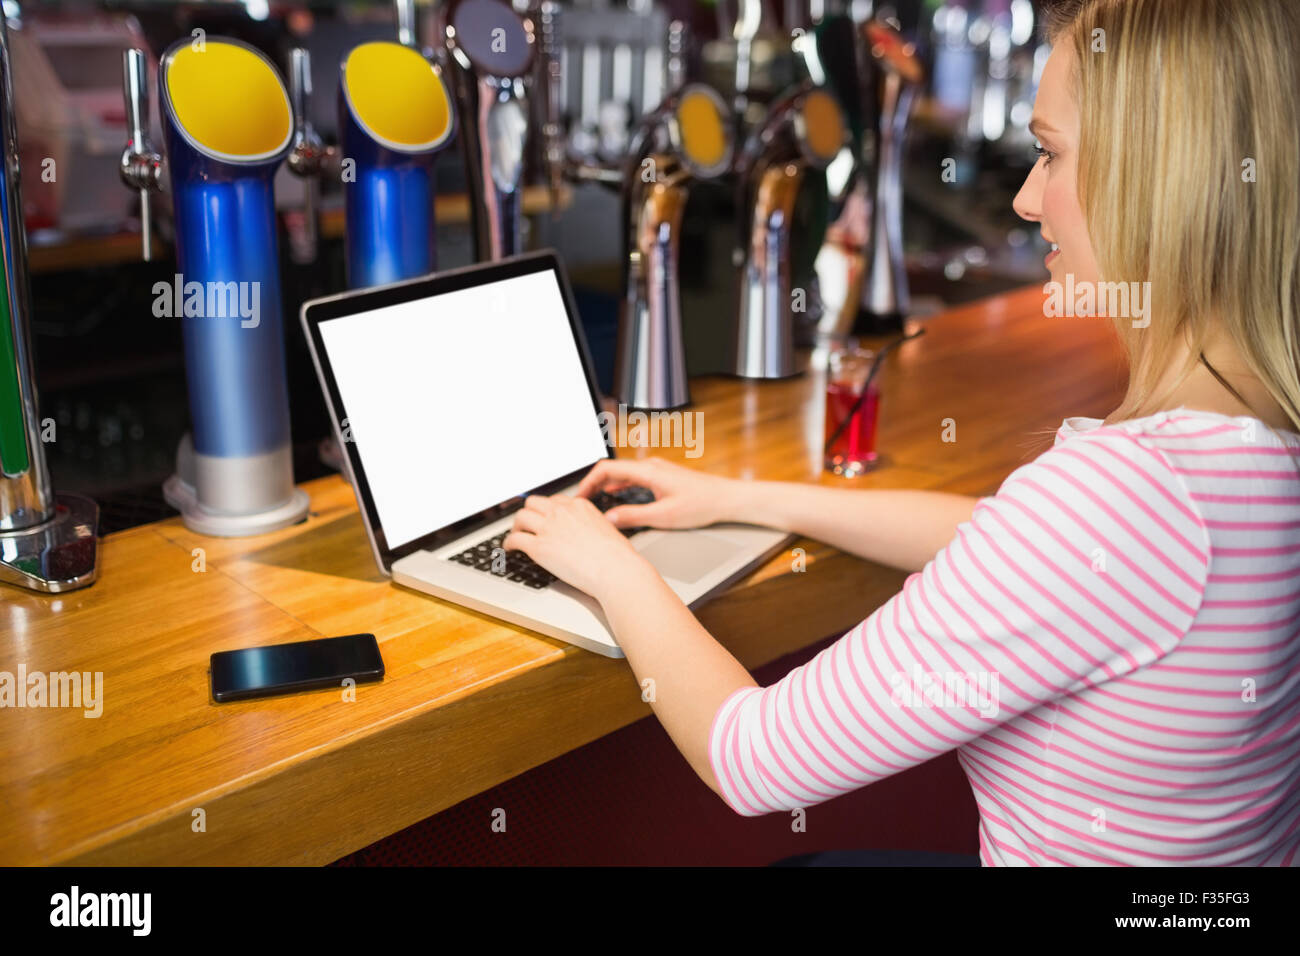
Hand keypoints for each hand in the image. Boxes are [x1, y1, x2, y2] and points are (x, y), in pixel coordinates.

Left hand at [503, 493, 653, 600]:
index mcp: (579, 505)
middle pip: (533, 503)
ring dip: (516, 526)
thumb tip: (588, 535)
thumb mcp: (607, 530)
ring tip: (516, 536)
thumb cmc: (617, 556)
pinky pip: (515, 539)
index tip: (543, 518)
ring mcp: (549, 527)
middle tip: (526, 525)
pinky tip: (509, 549)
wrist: (615, 569)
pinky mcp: (539, 547)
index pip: (554, 501)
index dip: (546, 510)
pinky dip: (508, 543)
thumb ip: (592, 527)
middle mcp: (562, 512)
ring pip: (521, 517)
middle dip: (528, 513)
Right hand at [574, 458, 734, 530]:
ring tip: (595, 501)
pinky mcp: (662, 476)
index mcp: (648, 471)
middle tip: (582, 501)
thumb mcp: (664, 516)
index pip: (607, 469)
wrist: (726, 498)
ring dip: (606, 486)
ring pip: (622, 474)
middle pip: (612, 470)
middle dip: (593, 484)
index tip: (579, 496)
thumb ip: (633, 517)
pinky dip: (620, 486)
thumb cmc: (701, 505)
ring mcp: (657, 470)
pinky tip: (616, 498)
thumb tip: (610, 520)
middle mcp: (650, 466)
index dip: (588, 481)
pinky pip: (633, 477)